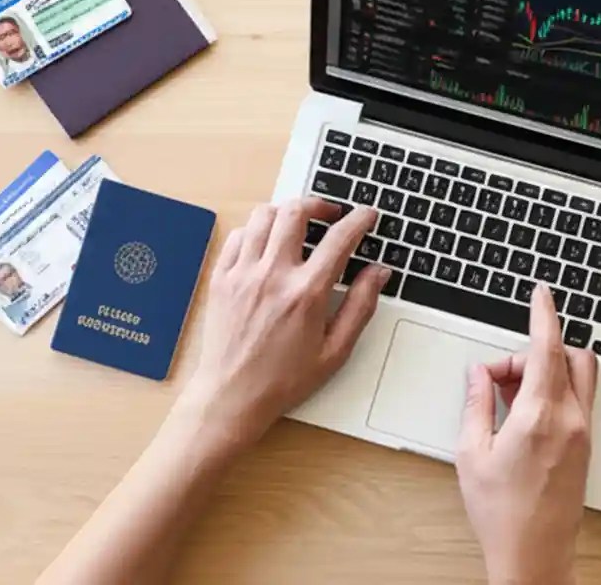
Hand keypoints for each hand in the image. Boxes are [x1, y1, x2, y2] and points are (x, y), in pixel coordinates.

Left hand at [179, 198, 387, 452]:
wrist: (232, 395)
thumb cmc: (283, 379)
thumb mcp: (335, 350)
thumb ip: (360, 306)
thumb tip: (378, 273)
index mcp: (306, 294)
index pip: (339, 239)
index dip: (358, 220)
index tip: (366, 215)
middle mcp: (273, 275)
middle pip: (296, 213)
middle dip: (319, 204)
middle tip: (331, 214)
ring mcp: (243, 274)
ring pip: (264, 216)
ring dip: (286, 211)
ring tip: (298, 223)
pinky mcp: (221, 278)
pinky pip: (238, 236)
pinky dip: (255, 230)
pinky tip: (266, 243)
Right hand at [456, 284, 597, 584]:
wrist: (534, 555)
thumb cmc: (502, 514)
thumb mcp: (472, 453)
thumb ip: (476, 403)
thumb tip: (478, 374)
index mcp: (539, 416)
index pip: (547, 348)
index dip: (544, 314)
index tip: (541, 294)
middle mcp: (570, 420)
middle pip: (565, 357)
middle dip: (534, 351)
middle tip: (500, 374)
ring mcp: (583, 433)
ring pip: (577, 376)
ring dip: (548, 370)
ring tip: (511, 395)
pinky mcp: (586, 446)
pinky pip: (576, 400)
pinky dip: (553, 391)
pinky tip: (524, 412)